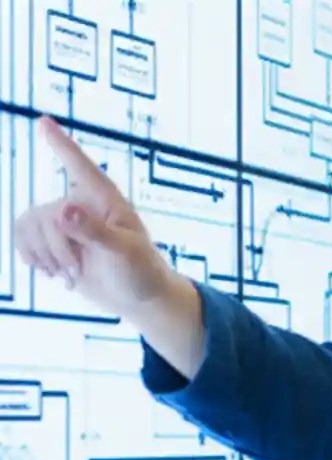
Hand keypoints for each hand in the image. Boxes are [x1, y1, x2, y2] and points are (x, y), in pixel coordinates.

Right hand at [12, 115, 178, 318]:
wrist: (136, 297)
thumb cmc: (141, 270)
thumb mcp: (125, 252)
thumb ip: (95, 232)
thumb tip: (63, 211)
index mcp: (106, 200)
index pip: (80, 166)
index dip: (61, 144)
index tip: (43, 120)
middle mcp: (82, 205)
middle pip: (45, 215)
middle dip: (56, 249)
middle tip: (77, 271)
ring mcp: (65, 223)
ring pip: (29, 227)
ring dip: (44, 256)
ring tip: (70, 274)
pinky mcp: (52, 241)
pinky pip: (22, 237)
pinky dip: (32, 258)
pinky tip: (53, 273)